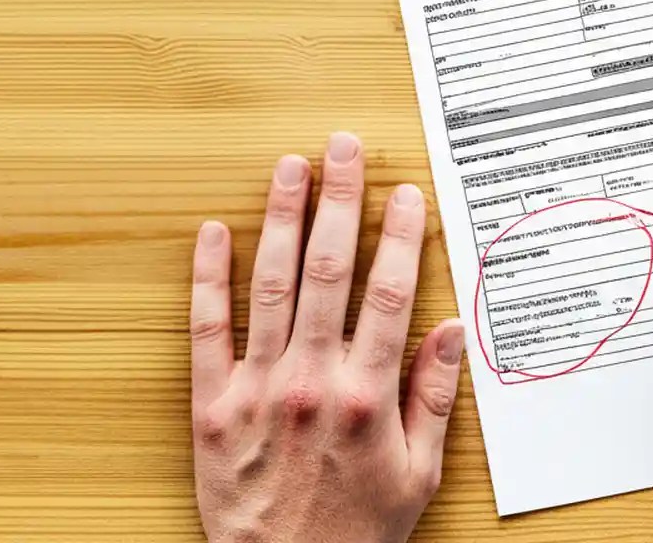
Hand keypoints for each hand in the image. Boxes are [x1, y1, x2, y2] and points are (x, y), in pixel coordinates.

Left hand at [189, 132, 462, 542]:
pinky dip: (208, 279)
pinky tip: (213, 234)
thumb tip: (446, 332)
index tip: (404, 194)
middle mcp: (311, 381)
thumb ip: (432, 398)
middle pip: (328, 272)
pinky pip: (206, 330)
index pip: (389, 295)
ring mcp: (257, 389)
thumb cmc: (356, 532)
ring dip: (279, 220)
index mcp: (367, 397)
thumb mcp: (418, 474)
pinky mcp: (211, 407)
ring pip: (270, 286)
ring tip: (288, 168)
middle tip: (341, 149)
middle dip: (338, 202)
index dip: (399, 237)